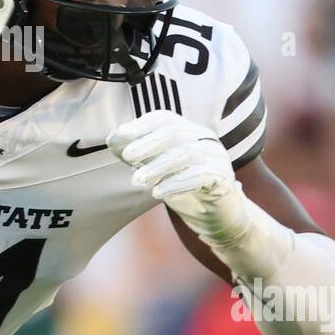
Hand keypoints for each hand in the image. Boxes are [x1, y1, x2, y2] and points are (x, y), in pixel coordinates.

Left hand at [106, 110, 252, 244]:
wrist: (218, 216)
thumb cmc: (186, 189)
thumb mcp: (159, 169)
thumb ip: (139, 154)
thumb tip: (112, 139)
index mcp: (188, 131)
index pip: (165, 118)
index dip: (141, 124)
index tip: (120, 134)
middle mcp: (204, 138)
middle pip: (174, 132)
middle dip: (147, 143)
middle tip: (127, 156)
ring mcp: (216, 156)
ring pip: (185, 153)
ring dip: (157, 166)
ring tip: (137, 179)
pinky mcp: (223, 177)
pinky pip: (200, 175)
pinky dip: (175, 183)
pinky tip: (158, 192)